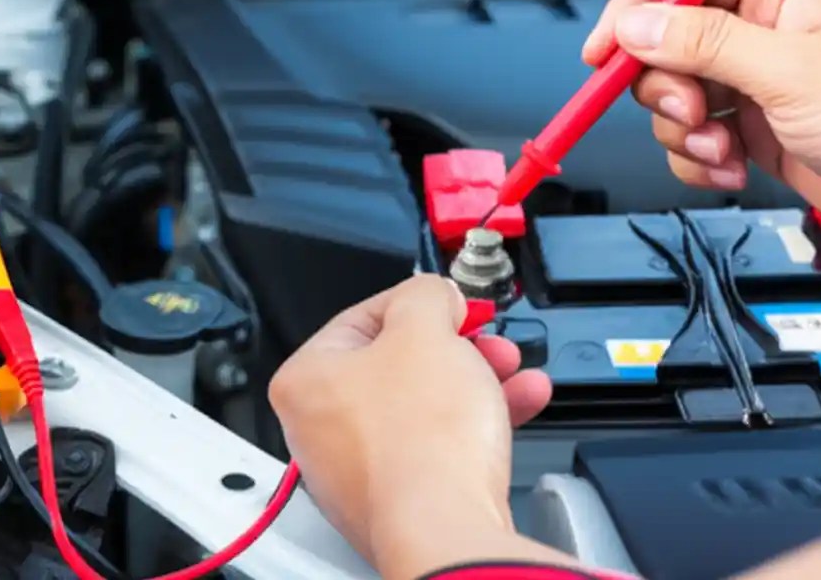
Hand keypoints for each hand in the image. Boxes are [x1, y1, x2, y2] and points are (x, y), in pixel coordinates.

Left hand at [269, 275, 553, 577]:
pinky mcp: (397, 501)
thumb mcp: (426, 328)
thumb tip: (432, 292)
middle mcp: (319, 428)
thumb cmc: (420, 439)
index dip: (417, 302)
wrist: (446, 527)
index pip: (362, 316)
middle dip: (454, 347)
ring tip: (512, 371)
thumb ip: (427, 294)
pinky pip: (435, 448)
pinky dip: (472, 425)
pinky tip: (515, 406)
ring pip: (421, 407)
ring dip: (474, 382)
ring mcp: (357, 470)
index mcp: (304, 378)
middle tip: (485, 340)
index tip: (451, 302)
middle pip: (395, 364)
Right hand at [583, 0, 820, 244]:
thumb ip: (704, 44)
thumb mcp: (790, 72)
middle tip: (689, 112)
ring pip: (674, 96)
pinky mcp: (752, 127)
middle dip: (665, 87)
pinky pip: (693, 137)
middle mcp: (763, 29)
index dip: (636, 9)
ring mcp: (755, 80)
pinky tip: (730, 169)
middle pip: (667, 43)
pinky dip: (699, 159)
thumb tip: (637, 23)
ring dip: (684, 132)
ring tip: (721, 149)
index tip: (603, 51)